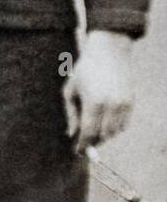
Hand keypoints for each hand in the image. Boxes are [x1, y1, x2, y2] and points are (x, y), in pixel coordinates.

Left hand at [63, 30, 134, 153]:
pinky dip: (114, 128)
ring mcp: (123, 104)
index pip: (88, 133)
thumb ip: (71, 114)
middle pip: (102, 136)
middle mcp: (111, 105)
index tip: (77, 151)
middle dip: (93, 142)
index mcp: (94, 102)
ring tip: (94, 132)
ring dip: (104, 136)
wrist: (109, 51)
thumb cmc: (85, 70)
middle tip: (85, 143)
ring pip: (114, 132)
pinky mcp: (131, 101)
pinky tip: (105, 123)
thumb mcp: (71, 90)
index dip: (83, 145)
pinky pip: (123, 124)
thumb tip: (71, 134)